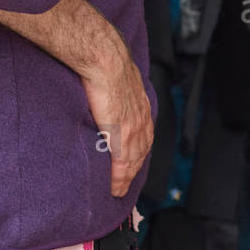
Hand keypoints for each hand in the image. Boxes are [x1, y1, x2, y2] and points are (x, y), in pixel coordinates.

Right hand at [82, 44, 153, 198]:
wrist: (105, 60)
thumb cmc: (106, 59)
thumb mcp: (118, 70)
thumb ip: (116, 79)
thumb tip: (105, 76)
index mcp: (140, 102)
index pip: (143, 132)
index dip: (139, 148)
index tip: (134, 159)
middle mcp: (141, 118)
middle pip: (141, 151)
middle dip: (135, 168)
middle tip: (128, 182)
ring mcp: (133, 129)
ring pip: (133, 162)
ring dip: (127, 178)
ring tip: (120, 190)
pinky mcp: (121, 137)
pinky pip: (122, 165)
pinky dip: (119, 179)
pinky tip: (115, 188)